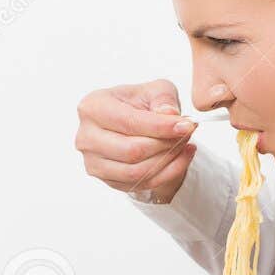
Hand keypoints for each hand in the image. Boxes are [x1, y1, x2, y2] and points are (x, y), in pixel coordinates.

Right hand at [75, 79, 198, 201]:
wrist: (132, 122)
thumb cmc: (139, 103)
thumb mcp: (155, 90)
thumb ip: (164, 98)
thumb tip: (169, 114)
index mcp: (92, 107)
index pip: (129, 122)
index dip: (161, 127)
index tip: (188, 126)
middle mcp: (86, 136)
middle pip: (132, 151)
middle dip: (166, 145)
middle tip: (188, 135)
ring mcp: (93, 161)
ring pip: (136, 172)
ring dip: (168, 161)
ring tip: (186, 145)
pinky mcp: (106, 180)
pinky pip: (140, 184)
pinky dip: (167, 174)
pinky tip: (181, 158)